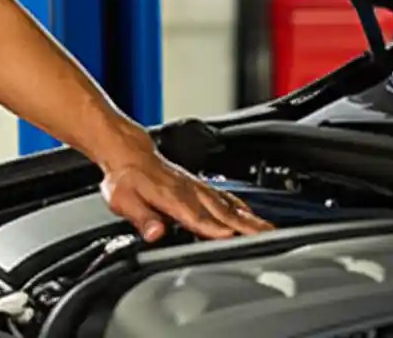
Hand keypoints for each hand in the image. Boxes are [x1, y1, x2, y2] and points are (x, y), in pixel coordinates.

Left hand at [98, 133, 274, 241]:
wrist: (128, 154)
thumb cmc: (125, 179)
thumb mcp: (123, 200)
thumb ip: (141, 217)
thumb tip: (154, 232)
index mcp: (170, 197)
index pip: (196, 216)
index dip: (213, 228)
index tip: (231, 237)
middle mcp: (189, 192)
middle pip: (221, 212)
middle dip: (244, 226)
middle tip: (268, 238)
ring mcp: (197, 188)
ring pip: (228, 204)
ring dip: (249, 218)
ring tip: (270, 230)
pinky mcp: (199, 186)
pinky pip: (225, 196)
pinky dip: (241, 206)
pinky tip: (252, 215)